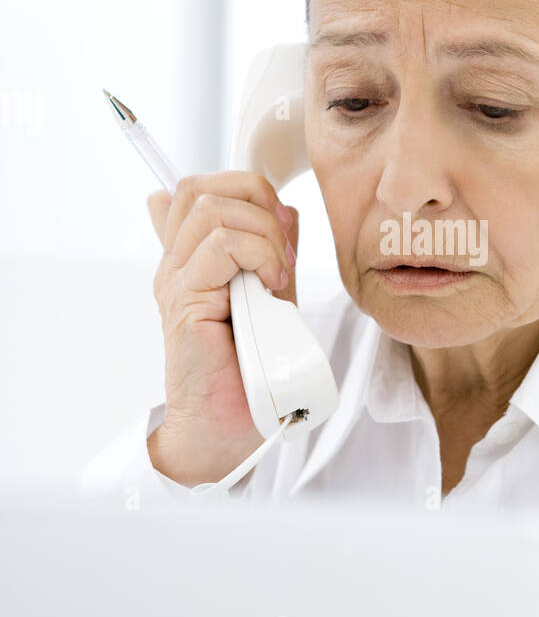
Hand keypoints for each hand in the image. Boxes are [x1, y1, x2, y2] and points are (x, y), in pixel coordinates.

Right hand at [145, 172, 298, 486]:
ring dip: (262, 232)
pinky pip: (221, 247)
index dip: (245, 191)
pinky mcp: (185, 303)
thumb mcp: (271, 296)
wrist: (227, 428)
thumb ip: (273, 252)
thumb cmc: (249, 371)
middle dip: (256, 202)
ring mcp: (176, 282)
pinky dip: (258, 254)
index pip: (197, 189)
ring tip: (278, 272)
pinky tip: (272, 285)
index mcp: (190, 259)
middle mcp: (175, 265)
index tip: (280, 229)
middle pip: (199, 188)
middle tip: (282, 249)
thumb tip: (286, 210)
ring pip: (211, 209)